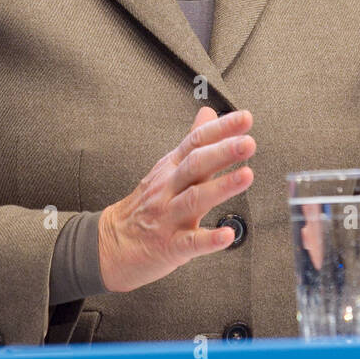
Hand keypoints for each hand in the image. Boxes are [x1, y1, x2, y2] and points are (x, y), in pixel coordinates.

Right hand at [97, 106, 255, 292]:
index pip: (196, 142)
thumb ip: (193, 141)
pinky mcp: (169, 246)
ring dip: (221, 187)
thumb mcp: (166, 167)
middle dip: (223, 152)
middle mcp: (168, 189)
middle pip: (195, 165)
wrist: (110, 244)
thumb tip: (209, 112)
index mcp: (170, 168)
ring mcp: (168, 217)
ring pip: (194, 199)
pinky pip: (190, 243)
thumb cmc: (146, 204)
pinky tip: (228, 235)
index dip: (221, 129)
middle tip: (248, 143)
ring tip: (246, 176)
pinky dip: (209, 239)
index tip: (245, 119)